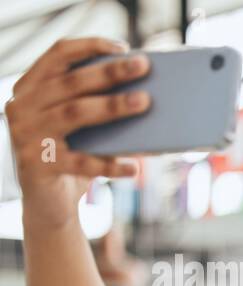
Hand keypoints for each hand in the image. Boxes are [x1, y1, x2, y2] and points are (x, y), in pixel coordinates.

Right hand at [5, 37, 148, 230]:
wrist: (48, 205)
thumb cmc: (72, 158)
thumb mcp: (82, 129)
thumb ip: (97, 107)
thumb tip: (145, 96)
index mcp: (30, 88)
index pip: (57, 55)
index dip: (90, 47)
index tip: (124, 47)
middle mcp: (21, 107)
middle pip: (70, 82)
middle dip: (109, 72)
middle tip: (143, 67)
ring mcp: (25, 136)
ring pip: (74, 114)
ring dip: (112, 106)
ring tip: (145, 102)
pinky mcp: (35, 166)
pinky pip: (79, 162)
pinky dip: (109, 165)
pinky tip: (135, 168)